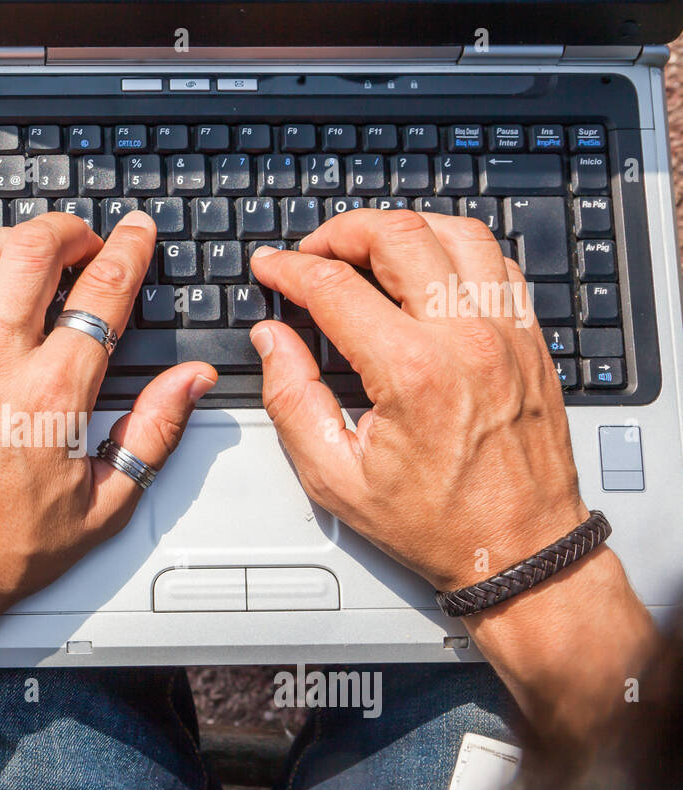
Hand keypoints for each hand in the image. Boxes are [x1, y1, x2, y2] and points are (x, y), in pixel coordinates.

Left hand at [0, 211, 214, 789]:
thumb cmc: (1, 552)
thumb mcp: (103, 506)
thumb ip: (153, 433)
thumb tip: (190, 382)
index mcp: (51, 394)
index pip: (101, 293)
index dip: (128, 250)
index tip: (137, 233)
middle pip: (34, 251)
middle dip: (70, 231)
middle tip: (88, 240)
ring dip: (16, 240)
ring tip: (37, 251)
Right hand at [248, 209, 586, 591]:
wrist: (518, 549)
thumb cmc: (435, 523)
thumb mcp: (335, 478)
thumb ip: (292, 401)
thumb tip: (272, 341)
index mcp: (411, 372)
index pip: (336, 286)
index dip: (290, 268)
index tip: (271, 268)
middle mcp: (466, 339)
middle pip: (399, 235)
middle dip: (341, 232)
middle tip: (312, 252)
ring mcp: (506, 332)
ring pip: (456, 231)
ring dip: (402, 228)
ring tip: (366, 248)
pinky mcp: (530, 338)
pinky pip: (496, 260)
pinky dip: (454, 247)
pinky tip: (426, 266)